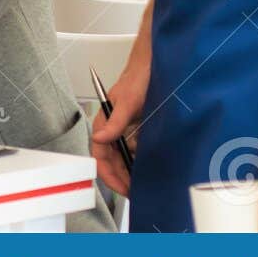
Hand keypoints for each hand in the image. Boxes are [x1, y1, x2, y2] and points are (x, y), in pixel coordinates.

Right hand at [91, 53, 147, 196]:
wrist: (158, 64)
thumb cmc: (139, 76)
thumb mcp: (128, 100)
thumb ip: (114, 121)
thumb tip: (99, 138)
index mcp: (105, 121)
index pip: (100, 154)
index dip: (109, 174)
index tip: (122, 188)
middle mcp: (115, 127)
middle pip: (114, 160)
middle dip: (123, 177)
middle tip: (136, 191)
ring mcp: (129, 128)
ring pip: (127, 156)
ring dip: (134, 170)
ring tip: (148, 182)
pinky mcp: (142, 128)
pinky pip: (140, 149)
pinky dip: (145, 159)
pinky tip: (154, 166)